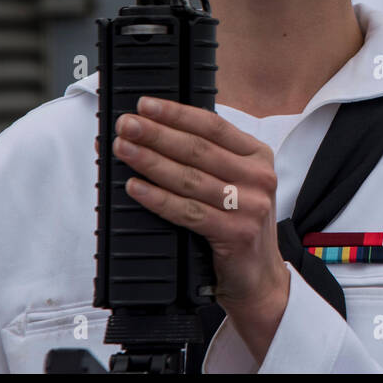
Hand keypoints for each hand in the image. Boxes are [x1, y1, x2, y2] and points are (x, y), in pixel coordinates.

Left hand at [112, 97, 288, 362]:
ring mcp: (250, 206)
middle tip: (126, 125)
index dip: (177, 113)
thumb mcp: (238, 182)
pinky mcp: (236, 233)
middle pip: (199, 149)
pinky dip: (158, 198)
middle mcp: (259, 177)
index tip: (146, 105)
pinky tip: (136, 187)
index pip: (213, 126)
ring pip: (190, 179)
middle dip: (157, 134)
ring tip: (124, 150)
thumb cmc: (239, 224)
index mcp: (258, 156)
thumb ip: (211, 158)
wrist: (258, 277)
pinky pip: (187, 212)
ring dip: (151, 161)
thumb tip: (157, 131)